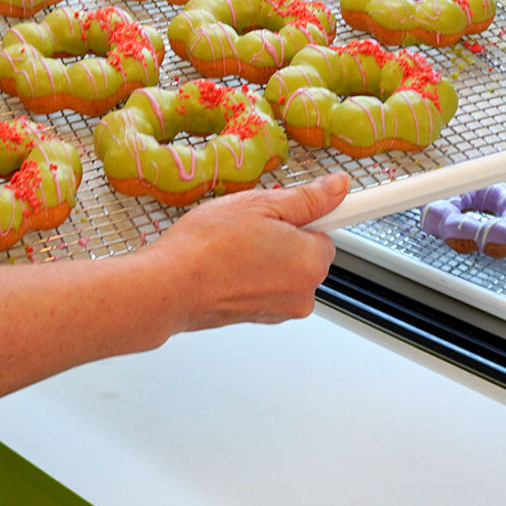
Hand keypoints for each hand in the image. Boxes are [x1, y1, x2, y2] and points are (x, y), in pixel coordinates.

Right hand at [153, 172, 349, 330]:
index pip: (329, 229)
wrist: (168, 287)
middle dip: (283, 235)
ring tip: (232, 245)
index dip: (312, 212)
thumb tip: (337, 188)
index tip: (315, 205)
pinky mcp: (259, 318)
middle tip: (251, 223)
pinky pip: (266, 286)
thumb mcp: (260, 204)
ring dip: (266, 256)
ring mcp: (281, 310)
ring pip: (284, 269)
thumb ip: (307, 197)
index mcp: (311, 261)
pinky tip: (227, 263)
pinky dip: (252, 275)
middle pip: (306, 251)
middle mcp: (304, 293)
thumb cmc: (206, 247)